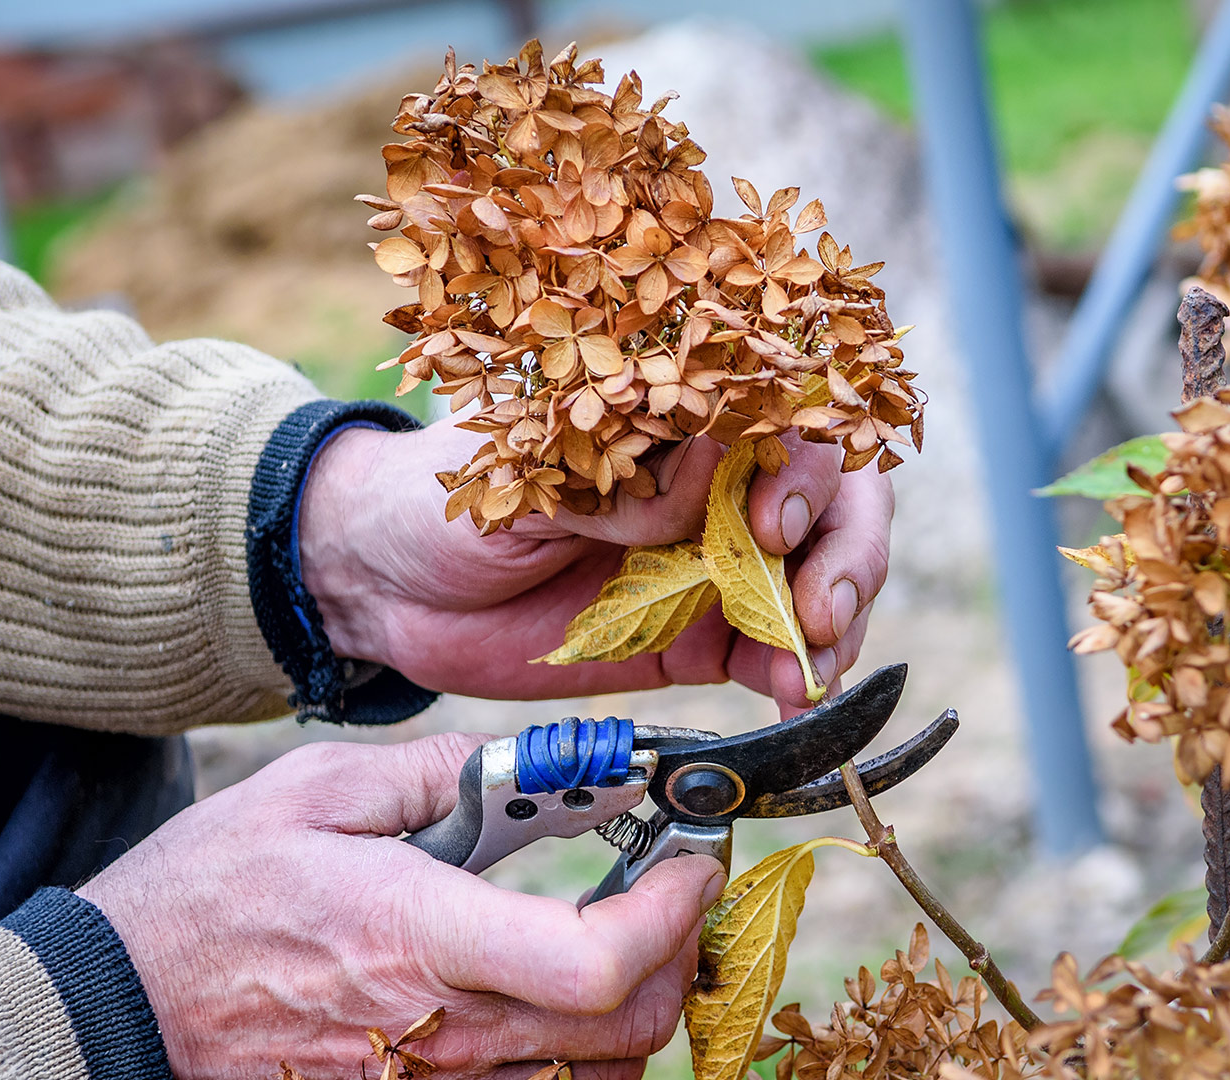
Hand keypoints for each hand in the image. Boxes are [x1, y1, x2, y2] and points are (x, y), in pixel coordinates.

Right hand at [78, 733, 724, 1079]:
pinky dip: (579, 1056)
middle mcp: (440, 1028)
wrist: (119, 1006)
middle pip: (626, 1027)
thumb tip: (536, 762)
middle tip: (671, 893)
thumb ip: (440, 771)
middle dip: (677, 955)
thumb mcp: (313, 791)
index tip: (686, 863)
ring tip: (623, 939)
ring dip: (636, 1007)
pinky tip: (559, 999)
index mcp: (420, 933)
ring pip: (596, 1074)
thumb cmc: (209, 895)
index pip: (596, 961)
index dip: (669, 915)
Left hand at [298, 418, 891, 711]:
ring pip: (817, 577)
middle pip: (832, 498)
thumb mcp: (525, 467)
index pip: (788, 417)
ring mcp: (711, 560)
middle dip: (846, 552)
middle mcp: (713, 480)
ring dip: (837, 619)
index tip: (772, 523)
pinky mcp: (695, 637)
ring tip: (814, 665)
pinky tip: (795, 694)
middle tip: (819, 610)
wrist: (383, 585)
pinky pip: (771, 652)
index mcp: (679, 414)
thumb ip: (618, 478)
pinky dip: (796, 674)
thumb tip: (710, 472)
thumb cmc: (447, 492)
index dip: (806, 469)